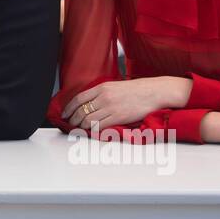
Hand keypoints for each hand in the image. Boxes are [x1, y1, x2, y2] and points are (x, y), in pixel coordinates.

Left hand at [62, 76, 189, 129]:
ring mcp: (110, 107)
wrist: (154, 92)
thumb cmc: (138, 90)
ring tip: (81, 129)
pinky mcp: (118, 117)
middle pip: (81, 111)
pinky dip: (94, 130)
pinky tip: (93, 132)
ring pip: (88, 120)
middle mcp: (104, 97)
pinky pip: (100, 126)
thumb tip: (90, 103)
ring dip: (82, 126)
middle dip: (73, 120)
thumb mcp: (116, 86)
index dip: (69, 108)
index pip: (78, 98)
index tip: (65, 114)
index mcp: (102, 88)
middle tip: (71, 124)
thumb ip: (102, 93)